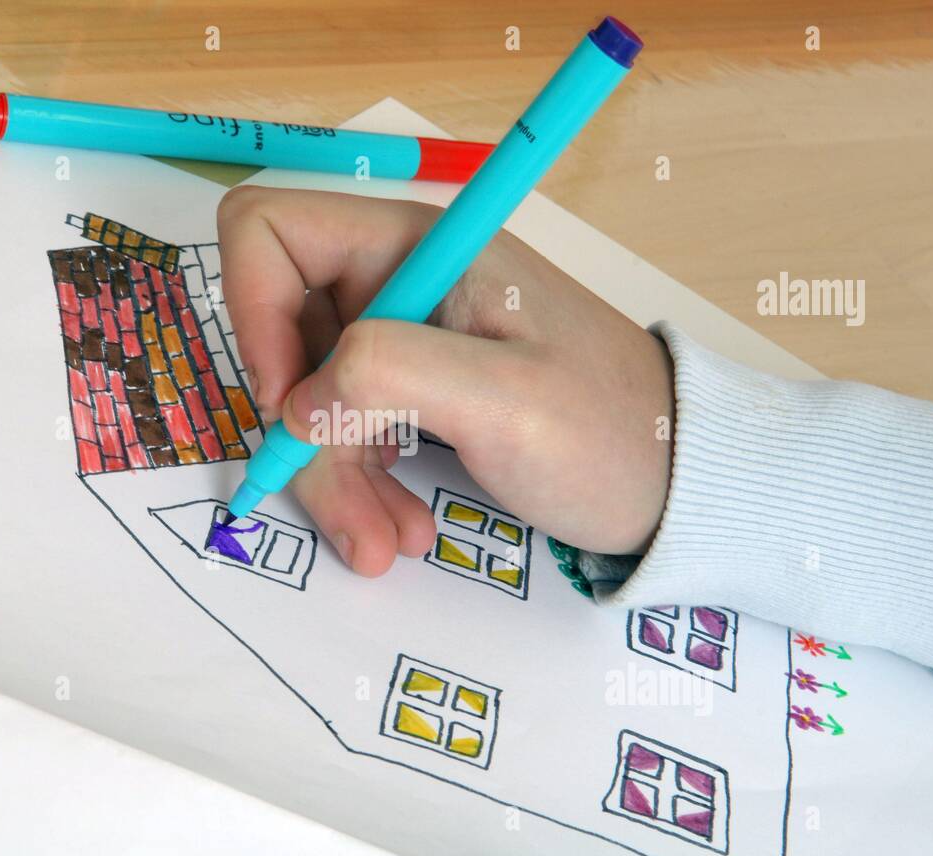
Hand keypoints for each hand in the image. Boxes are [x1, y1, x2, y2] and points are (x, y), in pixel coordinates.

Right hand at [218, 186, 673, 575]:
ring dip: (334, 479)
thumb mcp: (504, 400)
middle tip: (349, 518)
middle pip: (284, 336)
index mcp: (416, 247)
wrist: (679, 480)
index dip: (253, 312)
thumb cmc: (608, 431)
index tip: (292, 402)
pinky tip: (401, 530)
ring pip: (312, 399)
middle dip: (304, 434)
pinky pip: (349, 431)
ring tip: (385, 544)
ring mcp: (407, 337)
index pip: (271, 233)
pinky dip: (361, 487)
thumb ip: (387, 373)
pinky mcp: (418, 391)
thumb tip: (295, 404)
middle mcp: (399, 280)